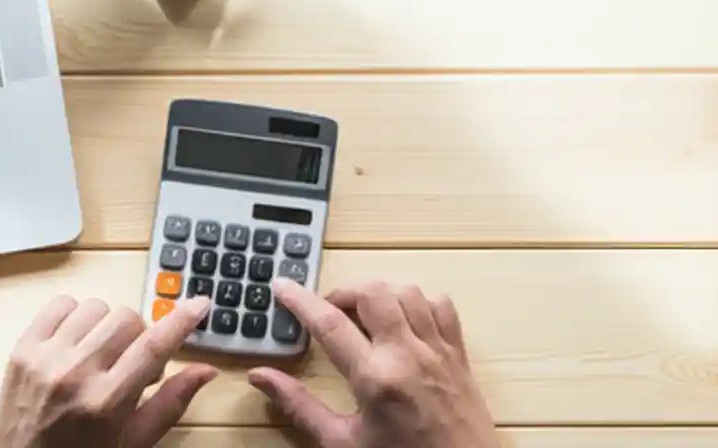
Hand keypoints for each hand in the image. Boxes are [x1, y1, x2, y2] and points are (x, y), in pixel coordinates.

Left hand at [0, 295, 216, 447]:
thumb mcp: (133, 442)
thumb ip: (171, 403)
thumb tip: (207, 369)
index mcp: (107, 403)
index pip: (153, 347)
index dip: (181, 321)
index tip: (200, 303)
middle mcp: (75, 375)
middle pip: (128, 320)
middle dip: (139, 337)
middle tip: (132, 364)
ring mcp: (44, 358)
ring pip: (96, 308)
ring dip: (107, 326)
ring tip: (100, 354)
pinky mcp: (22, 348)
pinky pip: (60, 305)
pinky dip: (75, 316)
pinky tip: (76, 341)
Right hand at [248, 279, 496, 447]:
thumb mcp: (342, 443)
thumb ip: (299, 406)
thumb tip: (259, 376)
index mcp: (375, 378)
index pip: (330, 324)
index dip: (300, 300)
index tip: (281, 285)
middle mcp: (407, 354)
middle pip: (372, 293)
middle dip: (343, 292)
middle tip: (326, 310)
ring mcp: (437, 350)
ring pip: (407, 291)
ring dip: (379, 293)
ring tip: (362, 313)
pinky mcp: (458, 354)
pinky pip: (441, 306)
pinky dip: (418, 301)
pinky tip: (403, 318)